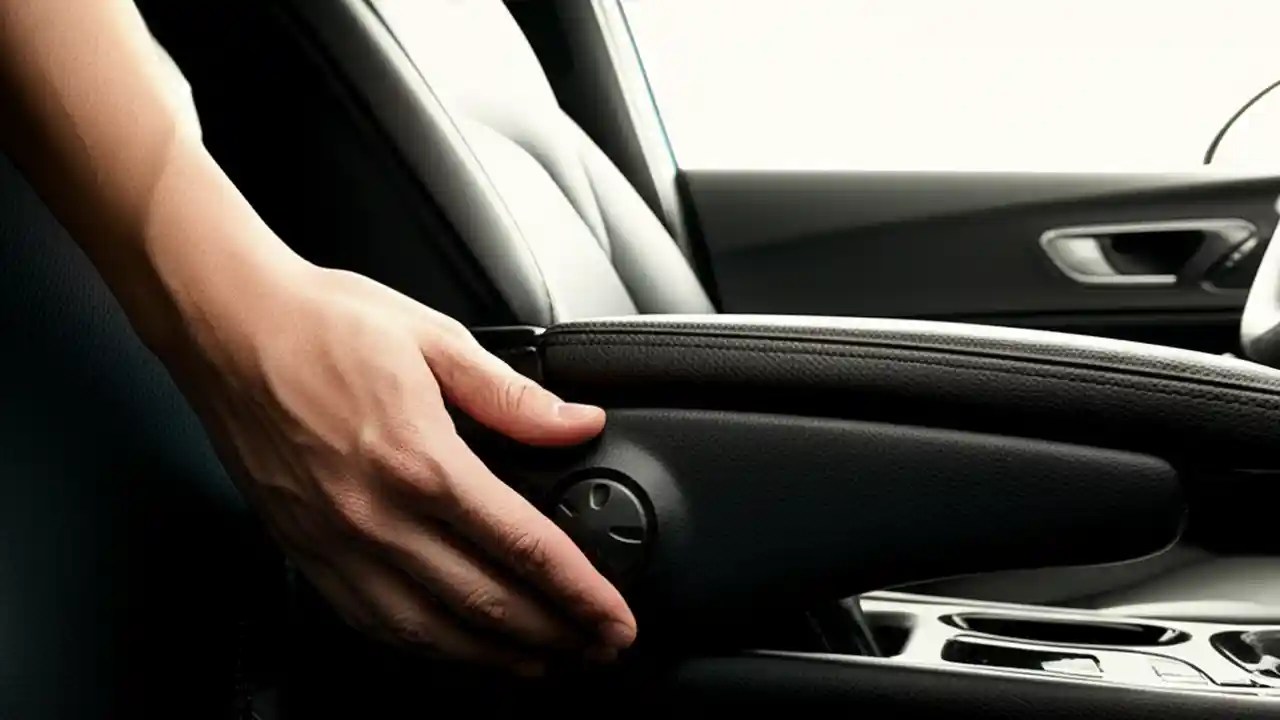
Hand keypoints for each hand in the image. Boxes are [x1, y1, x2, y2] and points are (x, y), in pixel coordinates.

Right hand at [163, 263, 635, 674]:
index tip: (615, 619)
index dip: (580, 593)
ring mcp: (335, 541)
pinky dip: (423, 648)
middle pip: (484, 603)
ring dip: (492, 657)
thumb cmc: (322, 323)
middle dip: (554, 637)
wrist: (226, 326)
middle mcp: (377, 515)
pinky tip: (451, 649)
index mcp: (421, 460)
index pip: (523, 547)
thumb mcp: (435, 340)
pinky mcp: (304, 550)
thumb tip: (578, 423)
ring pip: (427, 630)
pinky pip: (370, 621)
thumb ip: (513, 396)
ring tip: (540, 665)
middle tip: (596, 651)